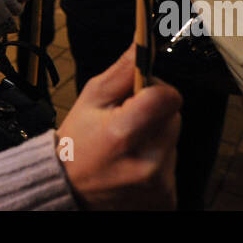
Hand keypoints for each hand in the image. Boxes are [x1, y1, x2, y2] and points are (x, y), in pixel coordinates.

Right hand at [58, 41, 180, 209]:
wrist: (68, 190)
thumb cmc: (77, 142)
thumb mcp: (91, 99)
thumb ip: (122, 72)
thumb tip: (143, 42)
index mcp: (124, 134)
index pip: (168, 97)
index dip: (157, 89)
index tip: (141, 94)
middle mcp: (146, 162)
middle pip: (174, 118)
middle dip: (155, 114)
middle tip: (127, 121)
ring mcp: (157, 185)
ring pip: (173, 141)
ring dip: (156, 138)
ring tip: (127, 146)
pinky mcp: (165, 199)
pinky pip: (173, 166)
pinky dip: (158, 161)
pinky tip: (133, 164)